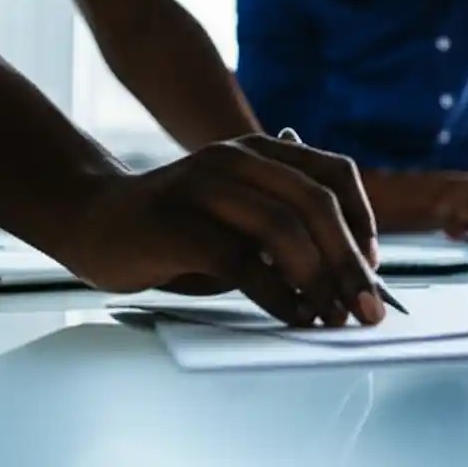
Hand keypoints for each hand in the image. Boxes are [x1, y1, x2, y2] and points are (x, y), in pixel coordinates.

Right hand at [56, 134, 382, 327]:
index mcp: (262, 150)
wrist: (93, 218)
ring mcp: (204, 184)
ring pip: (283, 228)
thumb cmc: (180, 229)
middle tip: (369, 308)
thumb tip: (353, 274)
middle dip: (350, 261)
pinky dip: (277, 292)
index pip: (335, 173)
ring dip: (319, 280)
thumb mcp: (241, 217)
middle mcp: (237, 157)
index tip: (374, 269)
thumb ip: (288, 229)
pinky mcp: (176, 221)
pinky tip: (293, 315)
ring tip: (332, 317)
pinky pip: (241, 258)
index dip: (363, 221)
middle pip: (316, 203)